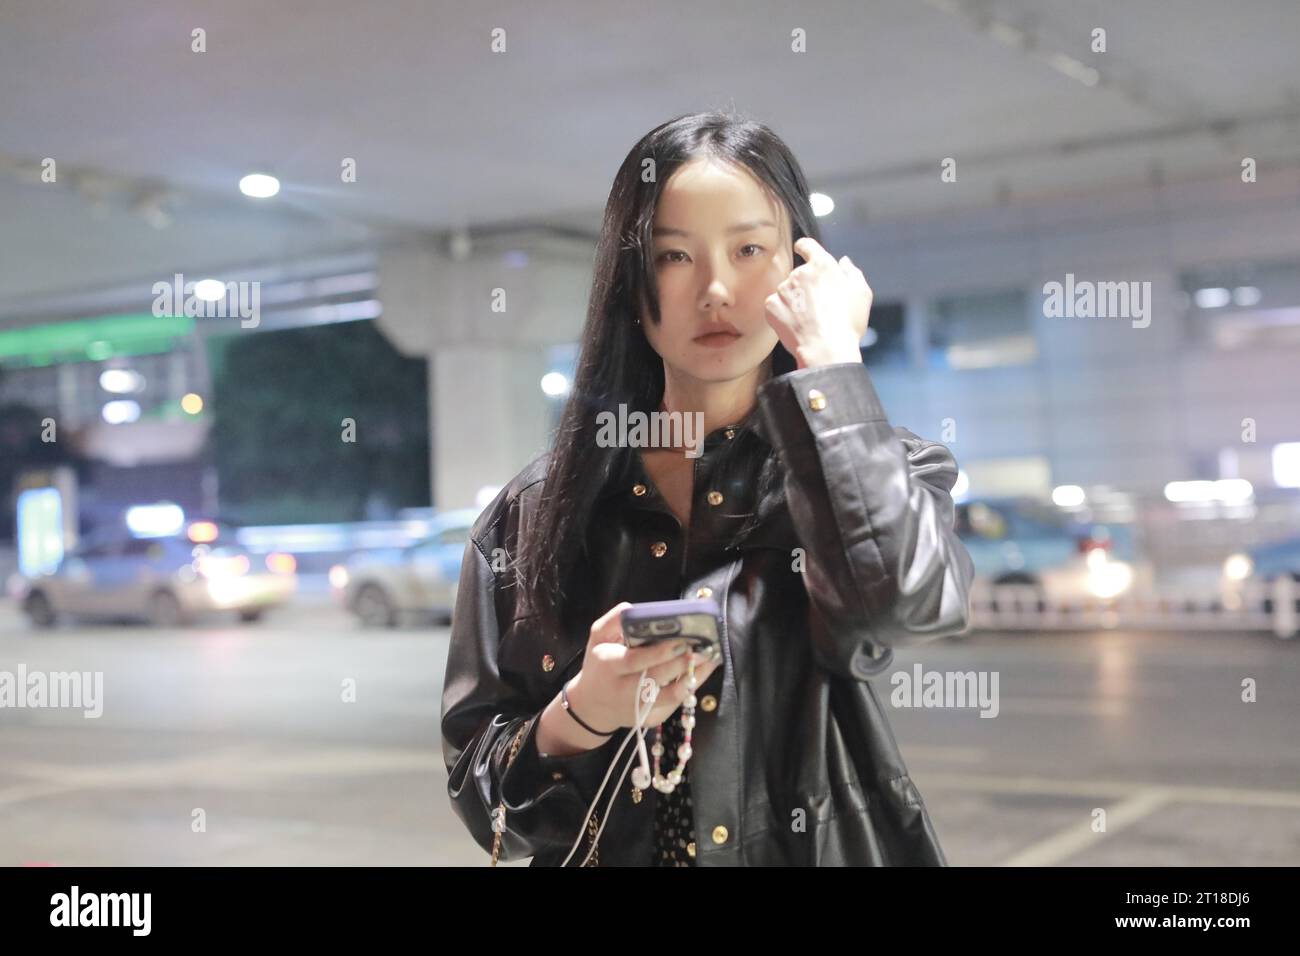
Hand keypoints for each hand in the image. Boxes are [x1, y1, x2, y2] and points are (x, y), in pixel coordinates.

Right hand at [566, 602, 722, 731]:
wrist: (592, 707)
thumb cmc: (599, 666)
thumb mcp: (597, 638)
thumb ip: (614, 620)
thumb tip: (635, 609)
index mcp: (609, 666)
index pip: (635, 660)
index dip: (659, 652)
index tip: (682, 641)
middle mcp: (623, 690)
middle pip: (657, 677)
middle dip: (683, 662)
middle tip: (704, 647)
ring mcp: (638, 708)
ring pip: (672, 695)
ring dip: (694, 676)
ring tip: (710, 658)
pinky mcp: (650, 719)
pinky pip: (675, 703)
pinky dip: (691, 686)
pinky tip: (701, 670)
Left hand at [764, 237, 871, 368]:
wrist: (826, 350)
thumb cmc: (847, 324)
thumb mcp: (861, 294)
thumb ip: (852, 272)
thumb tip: (843, 262)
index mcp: (822, 265)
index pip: (807, 245)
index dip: (805, 247)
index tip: (802, 250)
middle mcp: (799, 273)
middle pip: (799, 274)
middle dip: (806, 286)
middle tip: (818, 306)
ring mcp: (783, 289)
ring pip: (787, 291)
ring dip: (795, 301)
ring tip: (809, 319)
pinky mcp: (771, 306)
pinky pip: (776, 305)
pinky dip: (783, 313)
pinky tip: (797, 324)